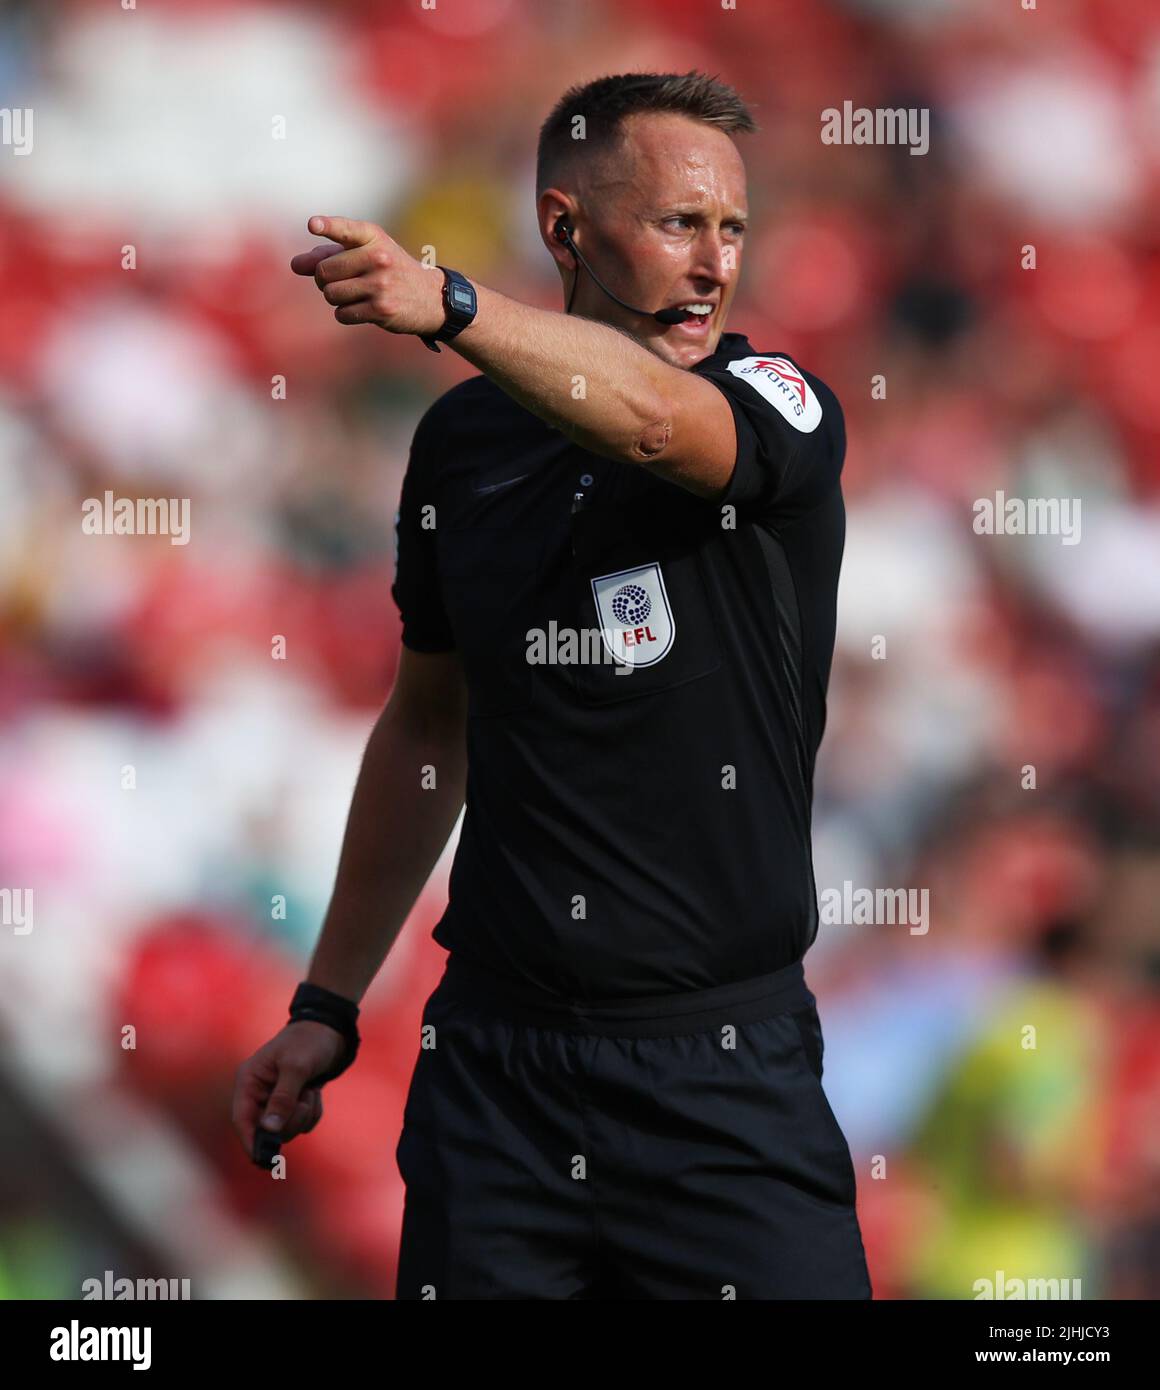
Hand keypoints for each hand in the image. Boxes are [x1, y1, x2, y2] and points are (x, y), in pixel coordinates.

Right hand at [232, 1020, 345, 1158]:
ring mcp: (275, 1098)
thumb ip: (283, 1098)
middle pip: (266, 1129)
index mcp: (249, 1080)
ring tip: (310, 1091)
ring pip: (286, 1128)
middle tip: (304, 1103)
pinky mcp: (292, 1102)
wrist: (331, 1029)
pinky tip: (315, 1093)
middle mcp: (258, 1092)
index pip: (242, 1118)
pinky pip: (300, 1123)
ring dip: (303, 1115)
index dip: (250, 1140)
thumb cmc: (310, 1041)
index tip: (263, 1159)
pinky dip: (311, 1113)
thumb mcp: (297, 1067)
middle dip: (289, 1121)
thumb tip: (270, 1129)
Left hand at [290, 215, 446, 335]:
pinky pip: (342, 314)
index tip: (313, 225)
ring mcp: (380, 284)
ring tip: (356, 294)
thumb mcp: (365, 255)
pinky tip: (362, 309)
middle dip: (324, 280)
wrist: (430, 298)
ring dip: (336, 298)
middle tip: (340, 281)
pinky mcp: (381, 308)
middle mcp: (378, 258)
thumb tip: (296, 265)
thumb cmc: (389, 271)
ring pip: (331, 295)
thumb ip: (329, 255)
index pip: (346, 230)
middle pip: (324, 271)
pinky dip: (346, 314)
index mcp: (373, 238)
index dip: (328, 226)